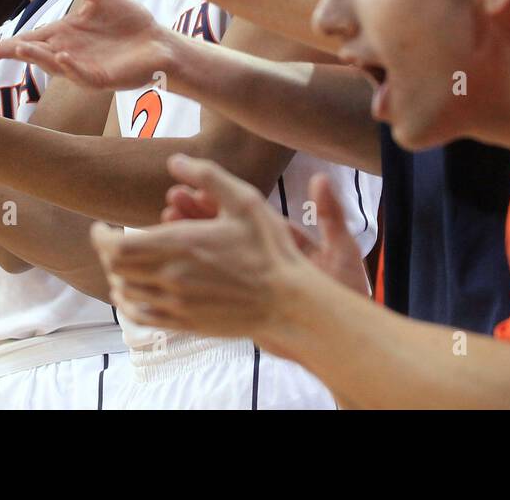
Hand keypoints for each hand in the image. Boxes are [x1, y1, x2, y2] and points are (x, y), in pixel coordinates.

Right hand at [0, 0, 172, 91]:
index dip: (8, 44)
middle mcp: (70, 53)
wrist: (160, 41)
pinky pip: (83, 74)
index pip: (31, 39)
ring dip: (39, 58)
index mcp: (65, 35)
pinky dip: (72, 67)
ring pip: (55, 65)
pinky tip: (63, 56)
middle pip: (35, 54)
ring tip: (21, 49)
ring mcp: (85, 68)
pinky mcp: (104, 78)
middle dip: (14, 53)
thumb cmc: (129, 22)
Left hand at [92, 154, 319, 338]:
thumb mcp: (245, 200)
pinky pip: (141, 317)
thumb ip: (208, 175)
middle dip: (107, 253)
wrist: (288, 301)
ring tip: (123, 264)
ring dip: (117, 277)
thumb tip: (176, 160)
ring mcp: (176, 304)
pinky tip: (134, 293)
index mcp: (181, 244)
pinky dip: (129, 303)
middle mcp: (171, 276)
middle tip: (112, 241)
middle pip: (116, 269)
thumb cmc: (270, 249)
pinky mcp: (185, 323)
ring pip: (125, 293)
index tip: (101, 228)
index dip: (100, 237)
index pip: (117, 247)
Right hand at [162, 171, 370, 296]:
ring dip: (189, 248)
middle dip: (194, 220)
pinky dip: (194, 279)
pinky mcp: (248, 303)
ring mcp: (253, 280)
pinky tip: (171, 274)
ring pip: (214, 260)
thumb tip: (319, 178)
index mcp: (282, 239)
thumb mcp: (340, 248)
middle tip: (168, 207)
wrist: (345, 331)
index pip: (243, 215)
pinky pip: (215, 287)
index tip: (191, 189)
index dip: (216, 202)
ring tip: (162, 236)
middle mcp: (263, 257)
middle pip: (223, 234)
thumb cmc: (346, 287)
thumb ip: (331, 213)